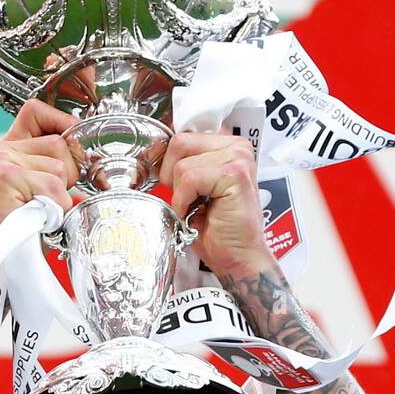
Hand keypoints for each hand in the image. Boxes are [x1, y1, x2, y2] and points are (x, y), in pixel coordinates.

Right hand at [0, 99, 79, 263]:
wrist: (1, 263)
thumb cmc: (24, 231)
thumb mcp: (45, 192)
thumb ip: (59, 168)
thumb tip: (90, 159)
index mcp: (9, 148)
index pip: (37, 110)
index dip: (61, 121)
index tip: (75, 143)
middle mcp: (1, 149)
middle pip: (59, 142)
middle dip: (68, 175)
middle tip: (50, 201)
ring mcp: (1, 160)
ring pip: (60, 166)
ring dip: (60, 196)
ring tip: (41, 212)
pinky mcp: (6, 175)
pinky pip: (53, 186)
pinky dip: (54, 208)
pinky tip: (38, 218)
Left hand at [159, 130, 270, 277]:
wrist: (237, 258)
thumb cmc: (218, 230)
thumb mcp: (195, 189)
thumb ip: (185, 164)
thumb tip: (156, 154)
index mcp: (228, 145)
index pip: (183, 134)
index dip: (169, 160)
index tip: (169, 182)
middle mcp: (237, 145)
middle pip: (179, 143)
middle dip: (172, 177)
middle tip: (186, 200)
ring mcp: (238, 157)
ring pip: (183, 165)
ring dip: (181, 194)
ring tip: (197, 209)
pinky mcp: (234, 173)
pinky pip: (190, 179)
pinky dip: (185, 201)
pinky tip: (198, 213)